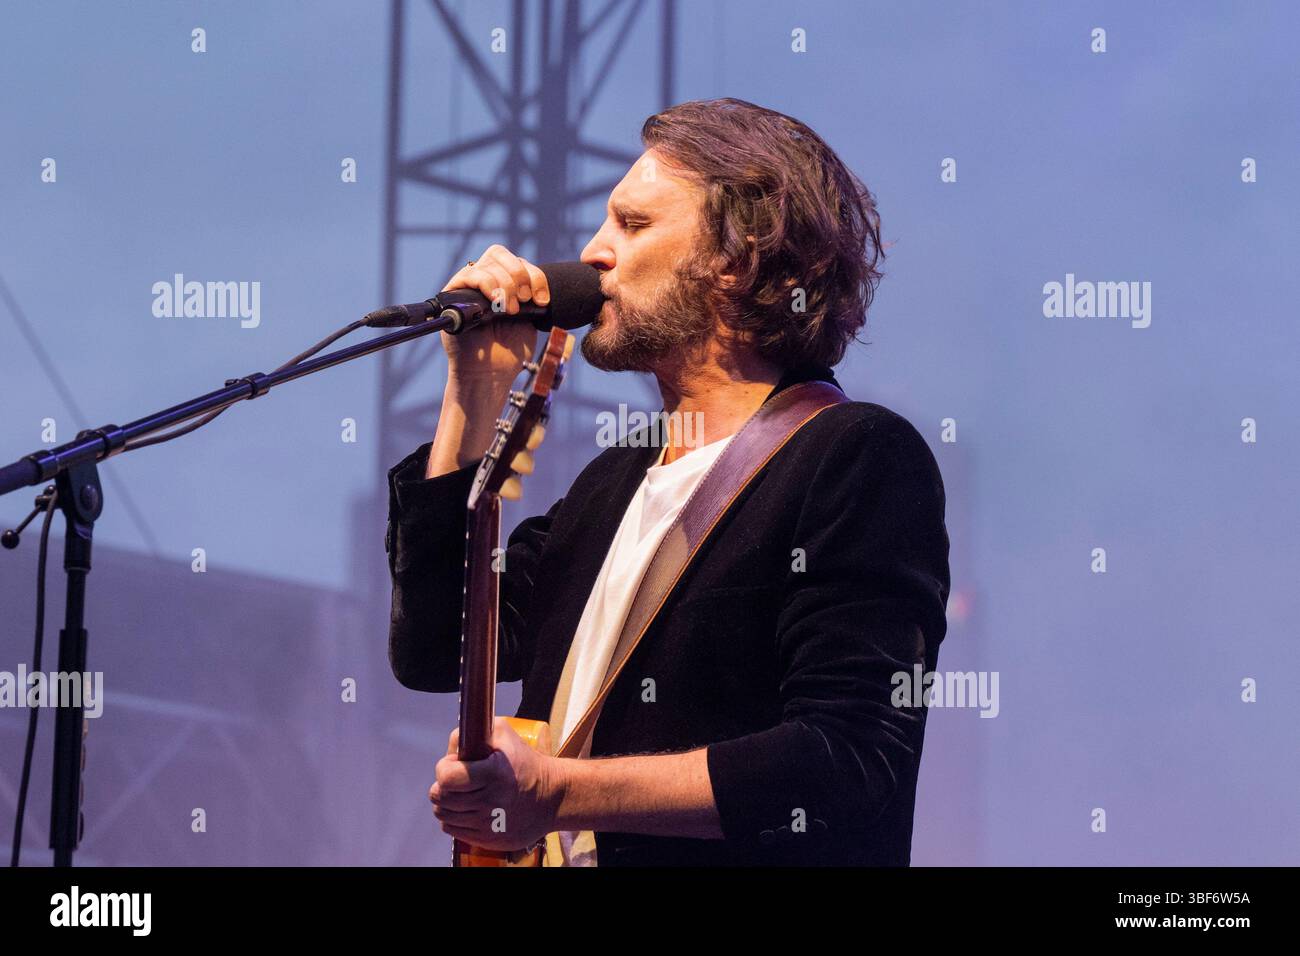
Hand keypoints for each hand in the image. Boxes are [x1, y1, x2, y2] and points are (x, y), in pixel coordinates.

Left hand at [431, 718, 565, 851]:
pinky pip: (453, 830)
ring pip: (443, 816)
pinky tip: (469, 809)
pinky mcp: (489, 840)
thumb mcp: (504, 734)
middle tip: (458, 780)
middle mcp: (491, 802)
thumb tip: (451, 749)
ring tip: (463, 794)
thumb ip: (472, 732)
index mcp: (494, 774)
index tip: (455, 764)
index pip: (447, 778)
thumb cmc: (525, 762)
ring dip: (448, 803)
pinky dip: (455, 819)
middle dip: (443, 786)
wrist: (552, 797)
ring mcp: (489, 825)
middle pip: (441, 798)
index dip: (444, 768)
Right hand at [439, 244, 546, 380]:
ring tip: (511, 310)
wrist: (491, 373)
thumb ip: (530, 294)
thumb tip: (533, 276)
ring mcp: (469, 287)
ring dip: (506, 284)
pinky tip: (496, 301)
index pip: (519, 262)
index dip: (535, 276)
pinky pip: (468, 275)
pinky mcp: (453, 295)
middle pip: (501, 254)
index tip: (542, 300)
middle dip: (520, 275)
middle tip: (525, 300)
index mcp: (506, 284)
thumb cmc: (509, 350)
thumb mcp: (529, 318)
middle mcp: (487, 281)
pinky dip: (486, 283)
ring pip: (488, 262)